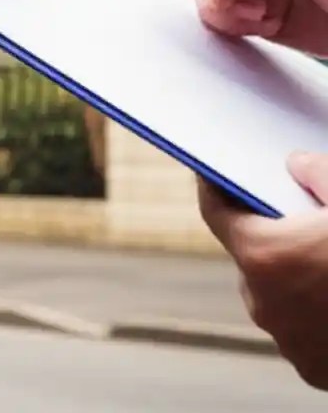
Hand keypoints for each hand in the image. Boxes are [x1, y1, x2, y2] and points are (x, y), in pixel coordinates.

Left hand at [198, 153, 327, 388]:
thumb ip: (320, 174)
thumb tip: (297, 165)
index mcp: (266, 254)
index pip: (216, 211)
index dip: (216, 188)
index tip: (215, 175)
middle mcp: (264, 302)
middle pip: (252, 255)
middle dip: (271, 234)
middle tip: (296, 215)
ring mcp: (288, 340)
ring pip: (278, 294)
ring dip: (296, 276)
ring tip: (326, 258)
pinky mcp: (312, 367)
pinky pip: (304, 330)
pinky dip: (318, 313)